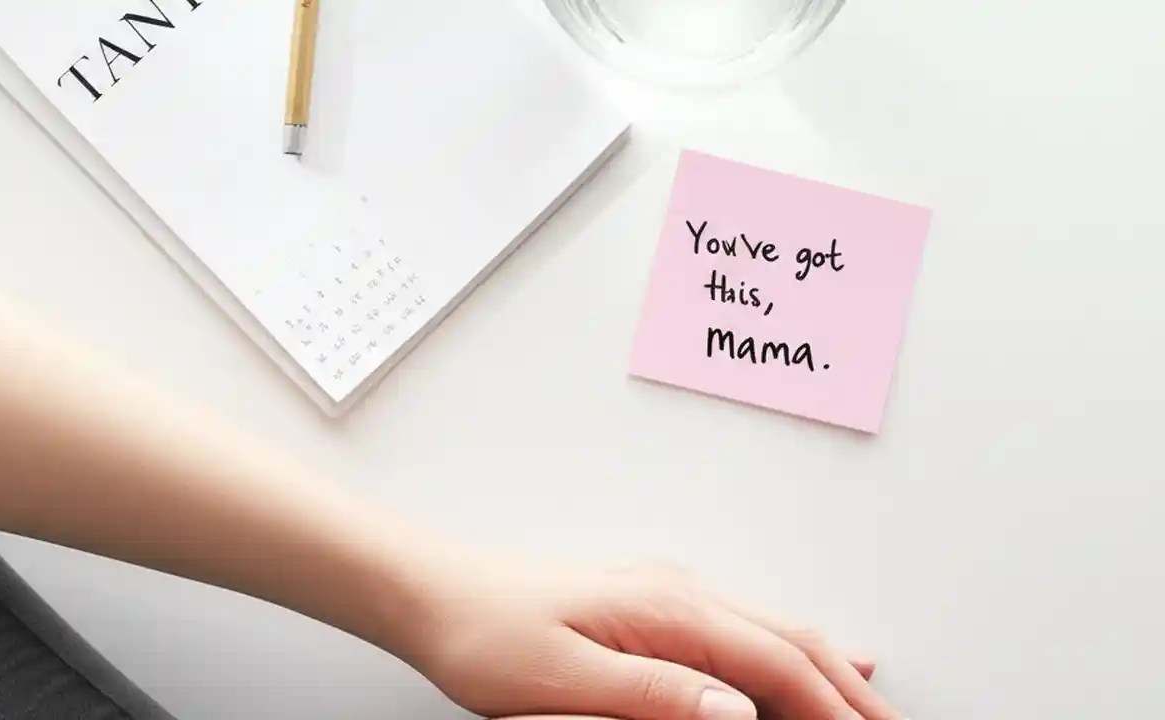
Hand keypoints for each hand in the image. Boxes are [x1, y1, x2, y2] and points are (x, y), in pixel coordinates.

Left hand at [415, 562, 902, 719]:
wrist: (439, 593)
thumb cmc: (487, 632)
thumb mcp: (562, 680)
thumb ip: (655, 693)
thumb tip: (737, 711)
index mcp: (667, 610)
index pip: (776, 663)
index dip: (832, 709)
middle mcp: (680, 594)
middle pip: (795, 643)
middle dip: (852, 694)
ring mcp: (672, 597)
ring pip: (778, 636)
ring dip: (830, 678)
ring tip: (871, 713)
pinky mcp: (659, 611)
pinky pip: (749, 633)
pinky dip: (794, 660)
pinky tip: (816, 667)